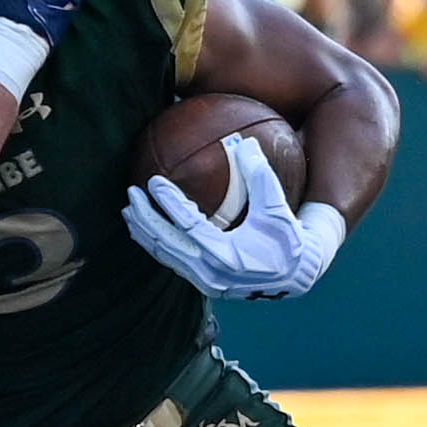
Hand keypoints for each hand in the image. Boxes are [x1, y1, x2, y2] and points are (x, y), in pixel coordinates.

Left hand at [121, 133, 341, 298]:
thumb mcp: (277, 207)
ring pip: (165, 256)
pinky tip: (148, 230)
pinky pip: (173, 263)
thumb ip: (260, 175)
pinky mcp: (204, 284)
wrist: (296, 276)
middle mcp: (211, 272)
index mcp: (227, 255)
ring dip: (144, 233)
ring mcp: (205, 281)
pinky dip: (157, 245)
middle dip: (145, 218)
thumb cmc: (288, 239)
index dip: (168, 202)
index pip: (187, 225)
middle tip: (131, 193)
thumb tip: (243, 142)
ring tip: (130, 212)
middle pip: (166, 243)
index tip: (153, 181)